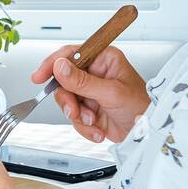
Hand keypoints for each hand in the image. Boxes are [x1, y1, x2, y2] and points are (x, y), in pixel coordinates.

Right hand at [30, 45, 148, 142]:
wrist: (147, 134)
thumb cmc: (142, 107)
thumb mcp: (111, 92)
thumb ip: (82, 81)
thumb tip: (60, 67)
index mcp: (103, 59)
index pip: (71, 54)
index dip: (53, 64)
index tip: (40, 76)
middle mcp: (95, 73)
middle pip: (63, 81)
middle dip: (69, 101)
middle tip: (75, 111)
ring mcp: (90, 92)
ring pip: (66, 101)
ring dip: (78, 116)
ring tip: (93, 122)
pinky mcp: (88, 108)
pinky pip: (73, 116)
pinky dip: (83, 127)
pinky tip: (97, 128)